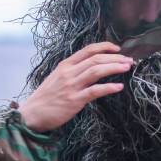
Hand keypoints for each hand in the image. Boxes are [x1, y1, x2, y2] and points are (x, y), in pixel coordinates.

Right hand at [18, 41, 133, 131]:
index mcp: (65, 65)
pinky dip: (108, 88)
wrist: (32, 114)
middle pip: (96, 59)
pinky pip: (95, 91)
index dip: (105, 47)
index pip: (88, 50)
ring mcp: (71, 86)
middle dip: (115, 58)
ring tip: (127, 68)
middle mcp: (69, 72)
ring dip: (114, 68)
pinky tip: (119, 87)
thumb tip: (92, 67)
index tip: (118, 49)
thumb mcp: (57, 78)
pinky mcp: (74, 100)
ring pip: (96, 71)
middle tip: (129, 60)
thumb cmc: (46, 97)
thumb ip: (73, 71)